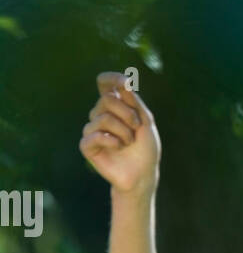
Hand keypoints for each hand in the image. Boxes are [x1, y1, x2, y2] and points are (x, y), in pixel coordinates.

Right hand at [79, 72, 160, 192]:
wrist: (143, 174)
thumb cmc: (146, 148)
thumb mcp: (146, 122)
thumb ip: (135, 102)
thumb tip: (124, 83)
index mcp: (116, 106)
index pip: (105, 83)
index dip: (112, 78)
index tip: (125, 82)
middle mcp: (101, 114)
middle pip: (106, 100)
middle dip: (127, 114)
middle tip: (136, 128)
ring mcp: (93, 130)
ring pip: (102, 118)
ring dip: (123, 131)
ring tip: (129, 143)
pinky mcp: (87, 146)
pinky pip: (93, 136)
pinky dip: (111, 141)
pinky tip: (118, 147)